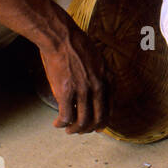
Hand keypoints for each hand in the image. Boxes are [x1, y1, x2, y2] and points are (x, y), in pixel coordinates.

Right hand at [38, 19, 109, 134]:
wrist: (60, 37)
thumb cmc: (76, 44)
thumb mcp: (97, 58)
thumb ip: (99, 74)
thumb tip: (96, 87)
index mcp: (107, 78)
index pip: (110, 107)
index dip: (104, 120)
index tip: (97, 126)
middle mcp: (98, 86)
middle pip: (99, 118)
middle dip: (90, 129)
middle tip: (81, 131)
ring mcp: (83, 90)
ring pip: (83, 121)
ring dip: (75, 129)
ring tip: (68, 130)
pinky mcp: (66, 92)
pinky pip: (66, 116)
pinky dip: (62, 124)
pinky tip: (57, 124)